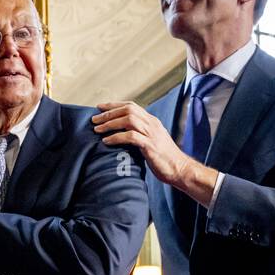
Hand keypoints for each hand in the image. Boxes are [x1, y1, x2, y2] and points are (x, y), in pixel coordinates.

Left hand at [92, 100, 217, 204]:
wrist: (180, 169)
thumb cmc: (164, 159)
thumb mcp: (151, 142)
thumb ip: (140, 135)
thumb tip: (122, 135)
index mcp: (152, 121)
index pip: (131, 106)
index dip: (114, 105)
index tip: (100, 108)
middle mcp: (152, 124)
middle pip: (128, 109)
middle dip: (109, 113)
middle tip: (94, 119)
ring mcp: (152, 133)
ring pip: (128, 119)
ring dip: (110, 123)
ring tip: (97, 129)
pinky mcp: (150, 145)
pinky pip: (130, 136)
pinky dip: (116, 137)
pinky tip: (106, 142)